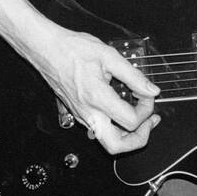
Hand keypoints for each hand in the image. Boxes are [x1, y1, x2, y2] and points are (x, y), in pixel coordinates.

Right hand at [23, 23, 159, 154]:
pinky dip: (116, 125)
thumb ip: (134, 76)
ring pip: (108, 140)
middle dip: (139, 138)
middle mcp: (88, 113)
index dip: (146, 109)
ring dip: (128, 133)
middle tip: (149, 121)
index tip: (148, 94)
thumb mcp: (109, 56)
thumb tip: (151, 90)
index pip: (131, 121)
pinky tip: (124, 108)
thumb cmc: (72, 49)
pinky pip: (100, 129)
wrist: (46, 49)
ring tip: (142, 116)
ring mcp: (81, 116)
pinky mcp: (78, 113)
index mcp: (97, 98)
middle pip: (116, 146)